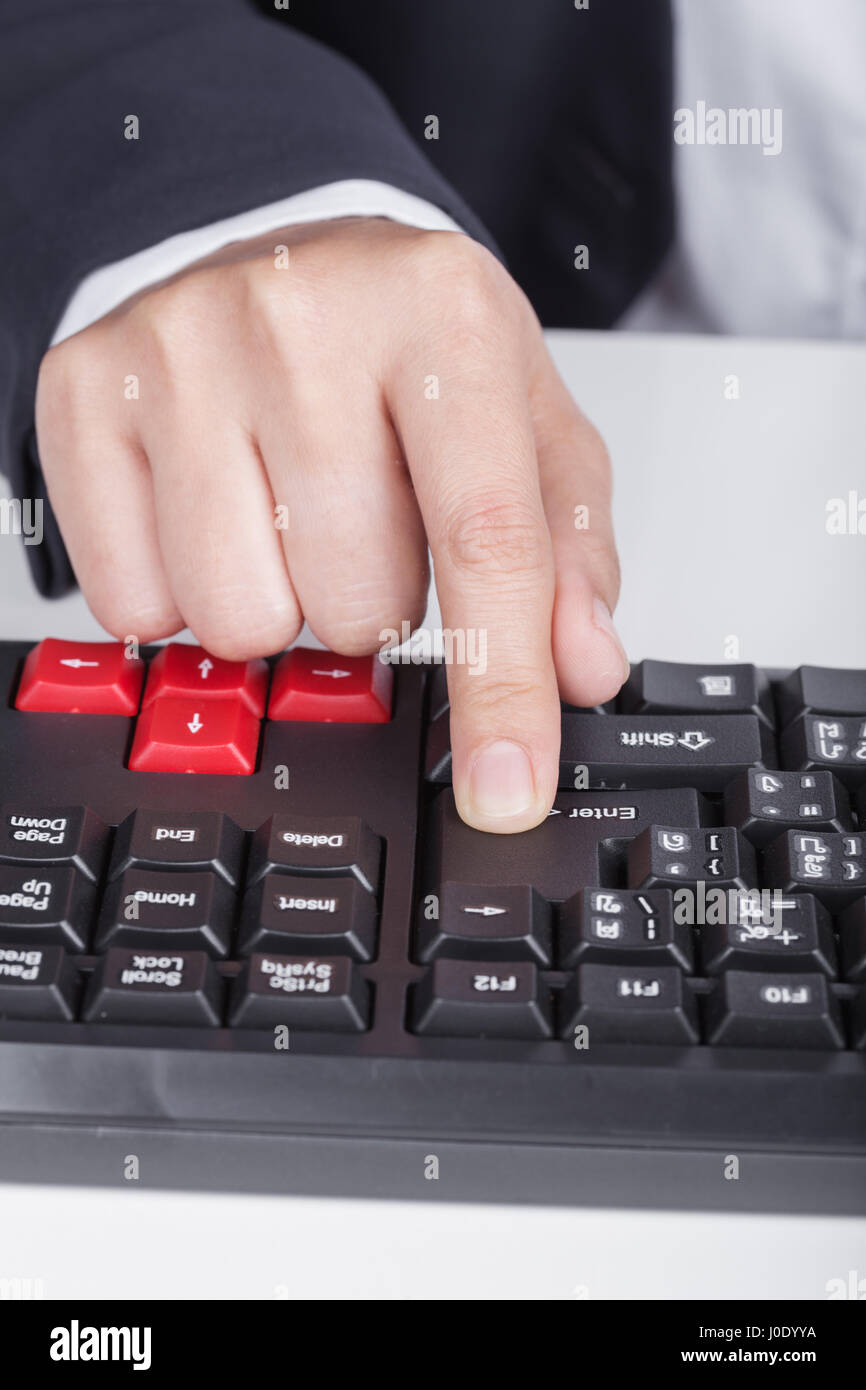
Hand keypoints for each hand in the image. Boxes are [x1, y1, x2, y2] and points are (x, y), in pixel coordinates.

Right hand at [35, 218, 627, 831]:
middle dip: (374, 602)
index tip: (507, 789)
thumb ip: (566, 547)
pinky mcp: (86, 396)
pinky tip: (213, 515)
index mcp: (442, 317)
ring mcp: (178, 353)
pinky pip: (136, 604)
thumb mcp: (520, 417)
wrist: (267, 241)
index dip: (502, 689)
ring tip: (289, 517)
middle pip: (354, 603)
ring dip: (281, 604)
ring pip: (242, 619)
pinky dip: (186, 592)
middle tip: (364, 522)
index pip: (485, 538)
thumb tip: (582, 667)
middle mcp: (301, 321)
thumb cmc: (401, 340)